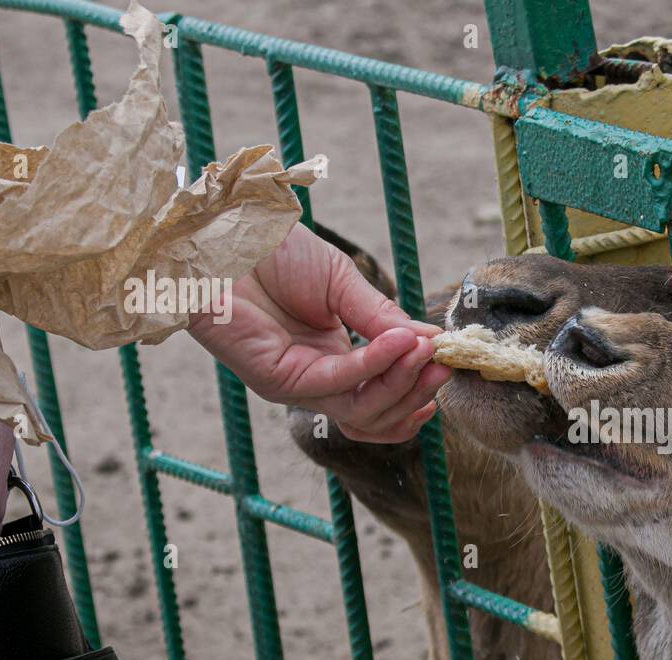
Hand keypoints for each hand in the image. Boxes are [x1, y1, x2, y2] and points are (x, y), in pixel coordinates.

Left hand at [189, 222, 450, 442]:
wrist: (223, 233)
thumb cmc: (273, 252)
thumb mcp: (344, 284)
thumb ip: (382, 318)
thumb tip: (432, 343)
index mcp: (333, 359)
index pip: (381, 397)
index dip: (417, 389)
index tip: (448, 364)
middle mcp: (315, 379)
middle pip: (376, 415)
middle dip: (416, 392)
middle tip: (445, 364)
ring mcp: (295, 384)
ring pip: (360, 410)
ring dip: (401, 382)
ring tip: (426, 351)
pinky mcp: (275, 379)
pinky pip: (337, 383)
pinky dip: (373, 365)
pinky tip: (399, 342)